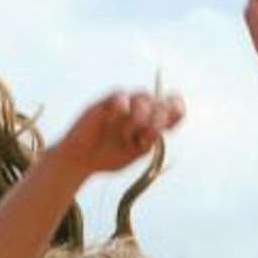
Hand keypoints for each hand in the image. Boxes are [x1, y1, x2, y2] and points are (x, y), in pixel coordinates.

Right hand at [62, 87, 184, 177]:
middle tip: (145, 136)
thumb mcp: (136, 151)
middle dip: (158, 119)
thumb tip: (162, 122)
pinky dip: (123, 108)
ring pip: (143, 98)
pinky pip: (121, 97)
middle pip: (159, 102)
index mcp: (150, 121)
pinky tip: (119, 118)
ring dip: (140, 118)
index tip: (172, 118)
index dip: (176, 108)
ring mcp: (123, 104)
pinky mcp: (106, 102)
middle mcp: (139, 109)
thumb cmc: (109, 156)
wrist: (81, 160)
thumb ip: (152, 137)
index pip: (172, 105)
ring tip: (127, 136)